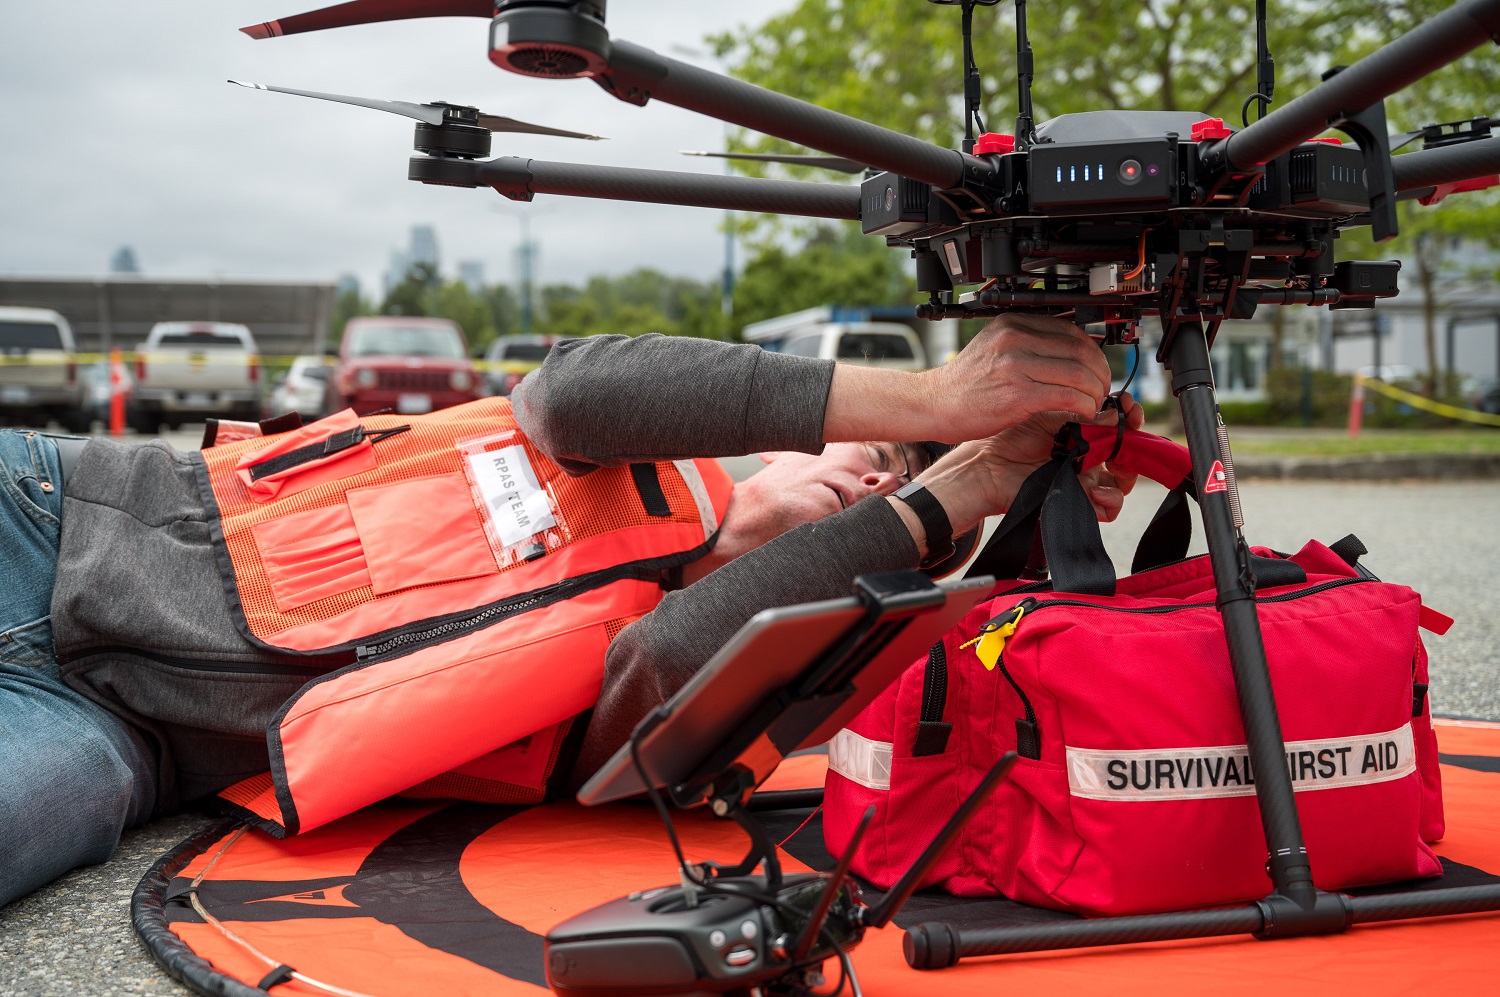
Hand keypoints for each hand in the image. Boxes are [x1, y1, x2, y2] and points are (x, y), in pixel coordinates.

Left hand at [900, 394, 1142, 552]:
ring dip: (1126, 474)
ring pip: (1122, 483)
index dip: (1129, 416)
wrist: (986, 465)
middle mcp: (1088, 456)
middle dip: (1136, 445)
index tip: (1128, 406)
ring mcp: (1083, 479)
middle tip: (1129, 434)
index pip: (1119, 424)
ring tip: (1115, 467)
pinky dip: (1109, 502)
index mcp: (1084, 432)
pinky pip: (1105, 508)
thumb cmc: (1011, 436)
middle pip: (1129, 454)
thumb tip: (1114, 413)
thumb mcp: (1048, 416)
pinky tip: (1098, 492)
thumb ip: (1083, 416)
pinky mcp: (1075, 501)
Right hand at [917, 314, 1113, 442]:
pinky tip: (1083, 413)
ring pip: (1079, 373)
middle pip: (1080, 349)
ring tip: (1094, 403)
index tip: (1096, 368)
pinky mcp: (1018, 393)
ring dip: (1095, 391)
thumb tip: (1068, 352)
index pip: (1071, 329)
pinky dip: (1084, 405)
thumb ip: (1026, 344)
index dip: (1093, 351)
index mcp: (1012, 323)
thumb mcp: (994, 348)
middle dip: (1100, 372)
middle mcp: (1015, 338)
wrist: (933, 404)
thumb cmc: (963, 384)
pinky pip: (1068, 396)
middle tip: (1101, 388)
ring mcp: (1016, 365)